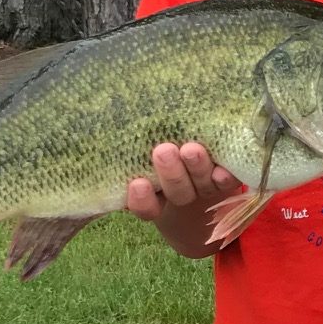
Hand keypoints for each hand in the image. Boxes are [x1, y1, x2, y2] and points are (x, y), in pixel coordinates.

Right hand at [127, 142, 239, 256]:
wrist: (198, 147)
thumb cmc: (157, 143)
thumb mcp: (139, 146)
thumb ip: (128, 143)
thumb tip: (94, 117)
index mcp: (155, 194)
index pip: (146, 206)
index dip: (142, 200)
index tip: (136, 184)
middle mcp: (180, 193)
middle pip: (176, 193)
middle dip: (171, 174)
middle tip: (163, 151)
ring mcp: (204, 187)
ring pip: (201, 186)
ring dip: (197, 169)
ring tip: (191, 149)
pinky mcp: (226, 178)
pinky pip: (228, 182)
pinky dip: (225, 176)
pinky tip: (222, 170)